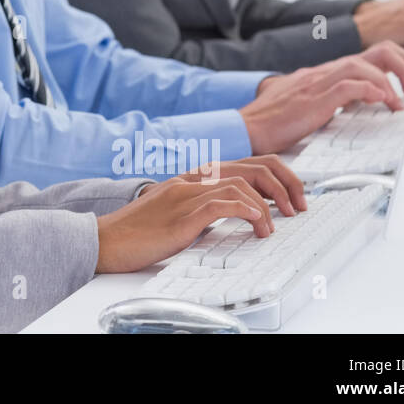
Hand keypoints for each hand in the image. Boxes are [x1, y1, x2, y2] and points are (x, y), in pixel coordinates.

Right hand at [98, 157, 305, 273]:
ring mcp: (185, 194)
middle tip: (297, 207)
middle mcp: (191, 179)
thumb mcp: (176, 212)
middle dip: (283, 184)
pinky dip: (246, 211)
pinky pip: (222, 203)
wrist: (106, 239)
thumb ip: (201, 207)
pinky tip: (256, 223)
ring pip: (240, 185)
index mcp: (192, 177)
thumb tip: (231, 214)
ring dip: (267, 206)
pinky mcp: (181, 214)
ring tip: (273, 226)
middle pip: (250, 166)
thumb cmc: (138, 231)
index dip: (275, 177)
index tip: (290, 198)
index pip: (244, 163)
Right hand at [240, 41, 403, 154]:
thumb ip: (328, 98)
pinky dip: (370, 91)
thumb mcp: (306, 103)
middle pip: (377, 50)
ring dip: (391, 81)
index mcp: (325, 72)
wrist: (248, 128)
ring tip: (400, 102)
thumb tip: (351, 103)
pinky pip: (349, 86)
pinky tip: (381, 103)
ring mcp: (319, 82)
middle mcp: (325, 71)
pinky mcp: (314, 98)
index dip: (398, 65)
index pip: (370, 55)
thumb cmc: (273, 121)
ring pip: (365, 64)